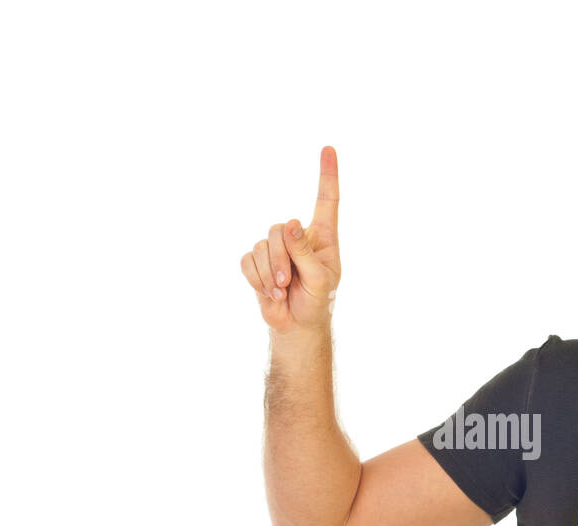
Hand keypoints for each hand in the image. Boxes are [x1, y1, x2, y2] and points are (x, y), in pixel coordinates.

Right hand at [241, 145, 341, 332]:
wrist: (296, 324)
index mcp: (322, 236)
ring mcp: (276, 247)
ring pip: (263, 244)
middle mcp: (298, 236)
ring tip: (282, 290)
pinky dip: (258, 279)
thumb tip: (292, 223)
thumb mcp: (320, 279)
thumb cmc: (317, 301)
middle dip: (281, 258)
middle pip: (280, 228)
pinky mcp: (257, 261)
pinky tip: (270, 292)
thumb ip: (306, 252)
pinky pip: (248, 260)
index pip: (326, 200)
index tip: (328, 149)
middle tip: (289, 282)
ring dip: (271, 272)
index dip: (327, 175)